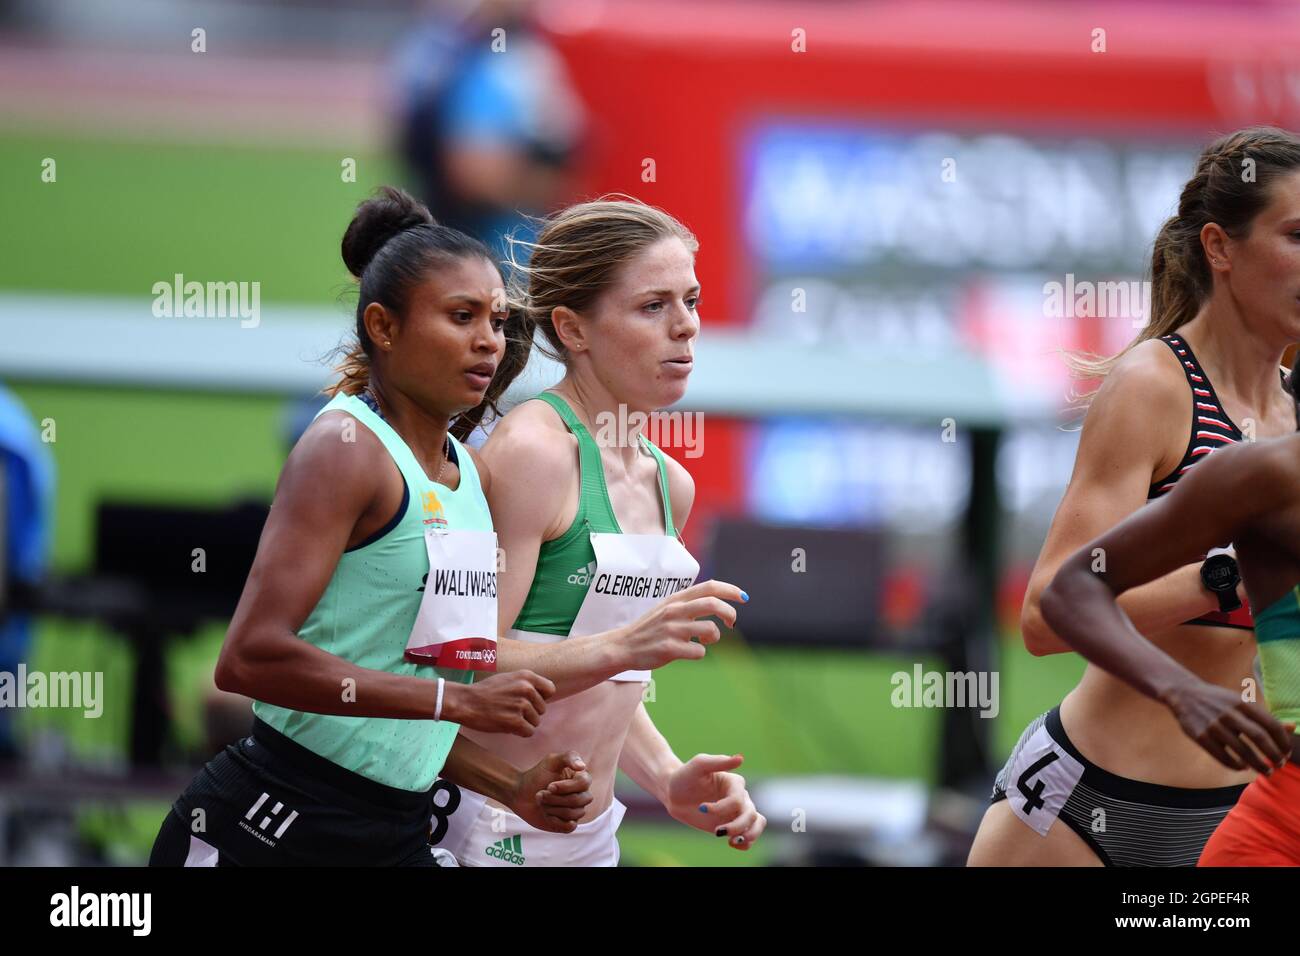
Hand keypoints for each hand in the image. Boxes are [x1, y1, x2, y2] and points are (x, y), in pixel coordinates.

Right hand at [450, 670, 554, 736]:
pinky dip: (519, 732)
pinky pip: (529, 732)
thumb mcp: (508, 678)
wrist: (466, 702)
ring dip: (523, 723)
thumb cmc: (485, 691)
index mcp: (527, 676)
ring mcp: (521, 705)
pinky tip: (507, 726)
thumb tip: (545, 695)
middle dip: (530, 713)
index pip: (550, 690)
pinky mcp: (515, 721)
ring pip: (536, 722)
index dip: (541, 698)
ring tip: (507, 716)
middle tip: (511, 711)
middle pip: (542, 709)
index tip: (530, 702)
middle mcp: (527, 689)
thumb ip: (526, 684)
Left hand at [508, 750, 593, 833]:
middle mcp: (581, 795)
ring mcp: (575, 810)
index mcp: (580, 779)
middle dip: (556, 799)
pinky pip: (569, 827)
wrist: (520, 793)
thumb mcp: (551, 761)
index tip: (549, 786)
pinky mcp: (567, 824)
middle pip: (578, 800)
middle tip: (540, 794)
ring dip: (552, 808)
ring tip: (540, 802)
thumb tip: (582, 766)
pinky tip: (546, 814)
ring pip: (573, 814)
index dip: (566, 787)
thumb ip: (569, 757)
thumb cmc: (537, 775)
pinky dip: (555, 821)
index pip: (584, 784)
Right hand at [617, 580, 746, 671]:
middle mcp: (675, 611)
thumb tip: (717, 600)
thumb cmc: (650, 629)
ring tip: (704, 640)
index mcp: (676, 599)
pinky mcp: (669, 648)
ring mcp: (672, 629)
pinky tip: (688, 652)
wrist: (623, 646)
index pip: (709, 587)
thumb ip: (688, 603)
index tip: (743, 597)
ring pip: (710, 630)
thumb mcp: (667, 608)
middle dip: (730, 613)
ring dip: (714, 637)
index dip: (730, 590)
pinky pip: (699, 651)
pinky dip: (699, 652)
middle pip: (713, 604)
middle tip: (732, 623)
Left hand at [664, 753, 765, 850]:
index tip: (701, 807)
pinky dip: (745, 843)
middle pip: (751, 814)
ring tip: (732, 841)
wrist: (674, 792)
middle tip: (717, 832)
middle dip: (737, 826)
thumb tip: (740, 758)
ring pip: (756, 825)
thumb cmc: (686, 776)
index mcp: (735, 783)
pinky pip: (747, 836)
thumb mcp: (699, 765)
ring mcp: (735, 812)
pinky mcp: (730, 825)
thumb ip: (719, 761)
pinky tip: (730, 843)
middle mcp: (739, 797)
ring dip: (748, 835)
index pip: (738, 800)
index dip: (722, 807)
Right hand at [1161, 678, 1291, 772]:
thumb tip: (1293, 728)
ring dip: (1258, 765)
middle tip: (1279, 765)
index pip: (1271, 725)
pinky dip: (1236, 765)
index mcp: (1242, 703)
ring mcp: (1214, 726)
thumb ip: (1265, 717)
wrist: (1183, 694)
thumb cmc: (1219, 701)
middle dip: (1274, 755)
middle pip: (1260, 738)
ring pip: (1242, 751)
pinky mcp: (1201, 737)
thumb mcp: (1242, 703)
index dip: (1283, 742)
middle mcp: (1229, 714)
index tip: (1287, 753)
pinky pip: (1223, 757)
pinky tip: (1243, 766)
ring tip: (1266, 771)